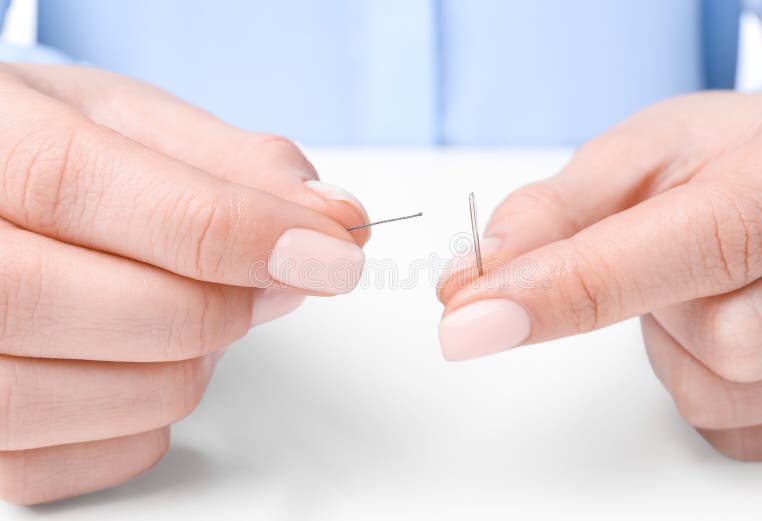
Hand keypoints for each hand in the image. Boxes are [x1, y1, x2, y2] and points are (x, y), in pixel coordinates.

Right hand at [0, 64, 367, 503]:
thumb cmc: (45, 147)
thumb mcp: (131, 123)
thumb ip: (234, 164)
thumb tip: (333, 219)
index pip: (79, 186)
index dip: (226, 229)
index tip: (328, 253)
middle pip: (86, 304)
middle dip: (218, 303)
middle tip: (276, 281)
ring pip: (89, 397)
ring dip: (187, 368)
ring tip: (197, 315)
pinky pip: (56, 466)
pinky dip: (139, 428)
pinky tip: (145, 368)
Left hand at [437, 89, 761, 460]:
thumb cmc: (731, 157)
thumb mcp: (647, 153)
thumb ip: (561, 208)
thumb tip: (481, 270)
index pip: (711, 239)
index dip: (583, 283)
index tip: (475, 315)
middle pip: (726, 338)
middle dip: (657, 306)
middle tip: (662, 256)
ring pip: (717, 394)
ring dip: (671, 347)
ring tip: (698, 286)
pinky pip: (730, 431)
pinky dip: (694, 383)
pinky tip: (717, 324)